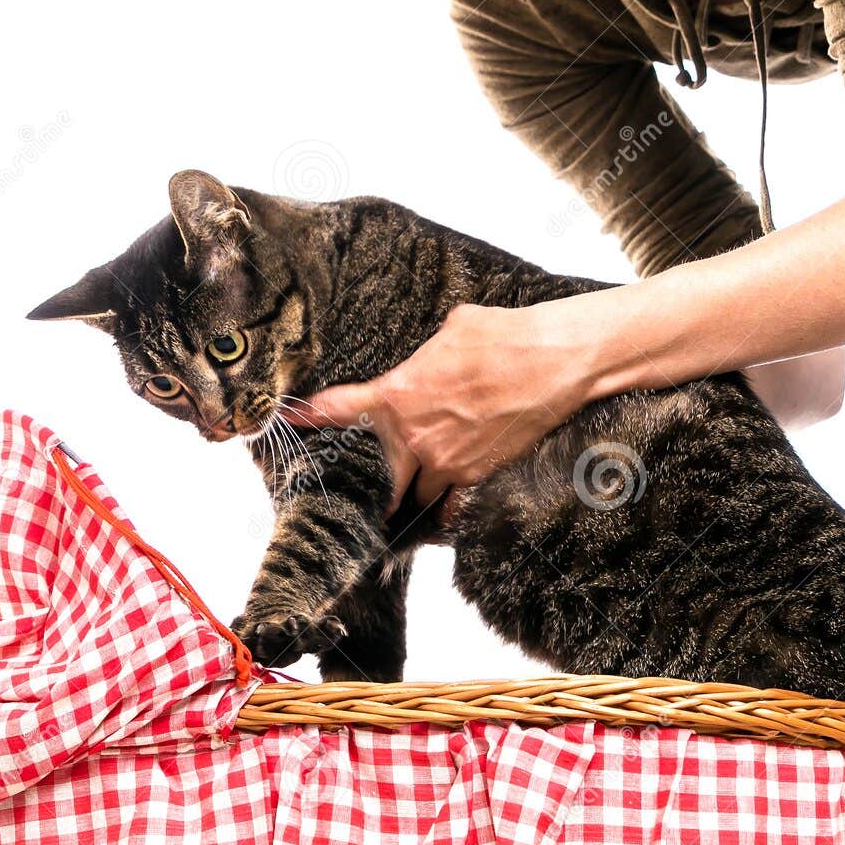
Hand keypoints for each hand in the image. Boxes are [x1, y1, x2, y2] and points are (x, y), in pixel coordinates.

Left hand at [289, 301, 600, 511]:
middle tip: (352, 493)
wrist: (554, 362)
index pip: (341, 408)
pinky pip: (450, 506)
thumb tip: (427, 358)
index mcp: (400, 394)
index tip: (291, 421)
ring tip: (393, 513)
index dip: (310, 417)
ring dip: (404, 500)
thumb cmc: (504, 336)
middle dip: (362, 484)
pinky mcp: (477, 476)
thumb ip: (426, 355)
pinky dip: (443, 511)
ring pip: (412, 497)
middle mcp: (416, 436)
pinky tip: (438, 515)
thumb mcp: (452, 329)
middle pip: (374, 473)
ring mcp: (446, 462)